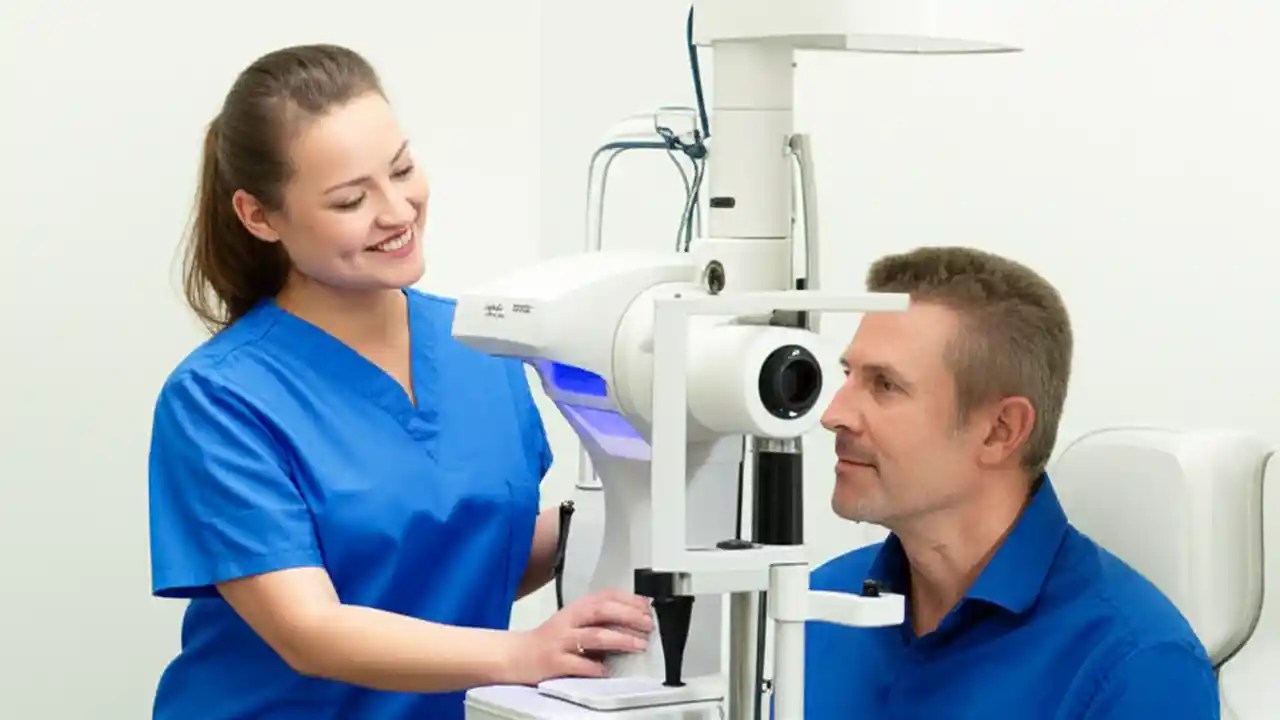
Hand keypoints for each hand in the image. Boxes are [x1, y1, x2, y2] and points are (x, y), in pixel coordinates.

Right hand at [505, 589, 653, 684]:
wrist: (518, 655)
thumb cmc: (551, 638)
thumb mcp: (575, 619)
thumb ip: (600, 617)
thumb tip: (636, 617)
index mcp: (576, 608)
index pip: (605, 596)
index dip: (629, 599)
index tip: (648, 607)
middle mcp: (569, 621)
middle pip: (601, 612)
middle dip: (628, 616)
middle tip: (648, 625)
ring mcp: (562, 641)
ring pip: (594, 636)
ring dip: (620, 640)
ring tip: (638, 645)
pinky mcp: (555, 662)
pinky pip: (579, 664)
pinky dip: (596, 667)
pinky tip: (608, 669)